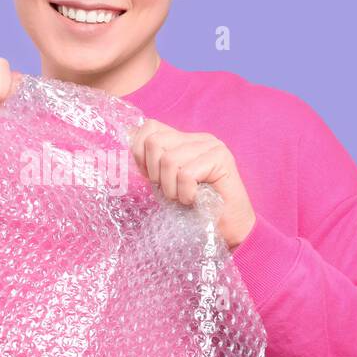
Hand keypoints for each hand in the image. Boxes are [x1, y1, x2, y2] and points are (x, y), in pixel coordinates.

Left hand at [129, 119, 255, 249]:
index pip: (150, 128)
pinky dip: (185, 194)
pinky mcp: (221, 159)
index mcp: (184, 140)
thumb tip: (128, 142)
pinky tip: (195, 200)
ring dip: (171, 188)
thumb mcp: (165, 183)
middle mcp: (198, 138)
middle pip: (154, 142)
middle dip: (155, 174)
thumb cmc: (195, 209)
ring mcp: (212, 146)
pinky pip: (186, 174)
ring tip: (184, 198)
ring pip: (169, 160)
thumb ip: (152, 164)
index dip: (140, 154)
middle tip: (171, 191)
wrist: (228, 229)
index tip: (151, 178)